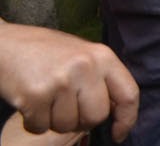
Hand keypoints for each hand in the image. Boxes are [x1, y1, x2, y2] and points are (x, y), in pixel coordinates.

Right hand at [0, 21, 138, 140]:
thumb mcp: (82, 55)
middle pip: (97, 116)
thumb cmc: (45, 52)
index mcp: (102, 56)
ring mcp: (61, 81)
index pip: (129, 94)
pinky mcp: (35, 95)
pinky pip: (40, 127)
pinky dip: (34, 122)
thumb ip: (100, 78)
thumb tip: (116, 110)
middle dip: (81, 120)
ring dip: (54, 120)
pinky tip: (30, 103)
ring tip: (46, 99)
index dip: (127, 119)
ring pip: (67, 125)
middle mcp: (85, 67)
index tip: (119, 133)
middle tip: (65, 106)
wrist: (5, 44)